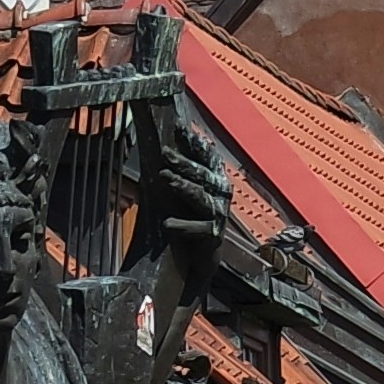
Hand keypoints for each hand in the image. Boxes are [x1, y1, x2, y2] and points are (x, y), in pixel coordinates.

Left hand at [143, 112, 230, 264]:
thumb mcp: (181, 192)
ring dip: (183, 186)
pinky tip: (167, 224)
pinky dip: (182, 226)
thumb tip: (163, 145)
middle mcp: (220, 193)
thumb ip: (178, 170)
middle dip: (183, 161)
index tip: (180, 126)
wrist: (201, 258)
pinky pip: (198, 229)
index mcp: (213, 179)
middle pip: (202, 174)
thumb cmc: (190, 218)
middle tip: (165, 152)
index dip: (193, 142)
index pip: (204, 156)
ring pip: (200, 197)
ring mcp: (218, 214)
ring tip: (165, 177)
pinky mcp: (213, 235)